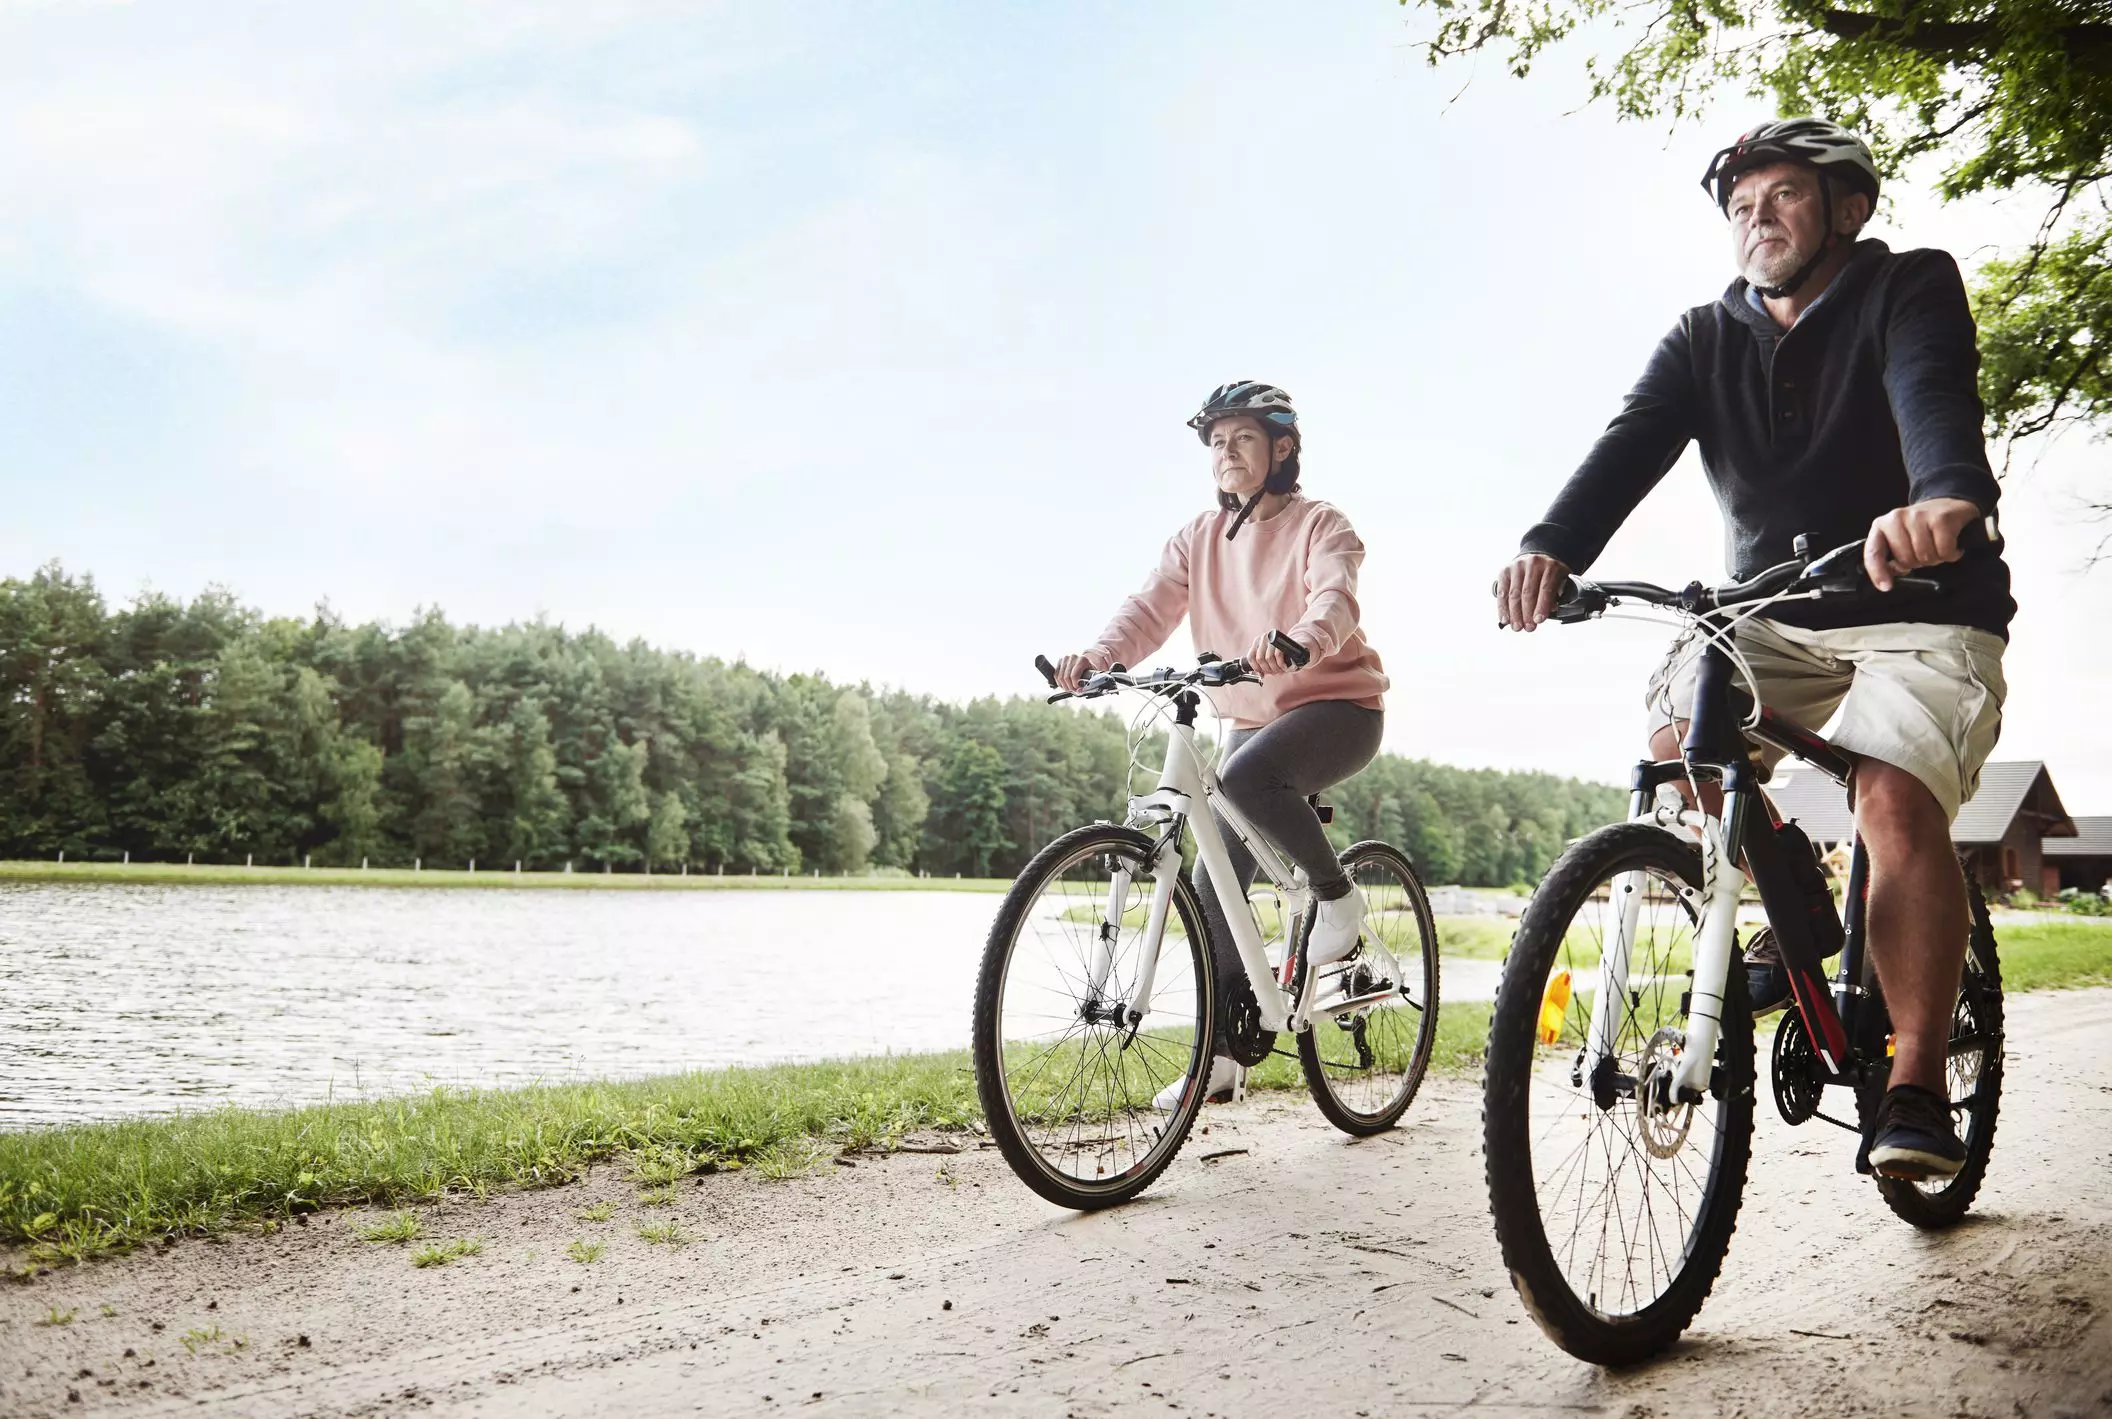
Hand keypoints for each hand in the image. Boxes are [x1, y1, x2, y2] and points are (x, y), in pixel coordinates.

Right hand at [1054, 653, 1098, 692]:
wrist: (1085, 662)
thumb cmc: (1089, 670)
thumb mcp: (1092, 675)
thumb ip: (1088, 682)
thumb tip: (1079, 690)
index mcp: (1082, 660)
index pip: (1074, 675)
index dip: (1074, 685)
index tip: (1077, 689)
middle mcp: (1073, 657)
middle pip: (1066, 677)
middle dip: (1070, 687)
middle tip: (1074, 691)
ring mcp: (1065, 658)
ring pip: (1060, 677)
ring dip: (1064, 686)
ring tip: (1070, 689)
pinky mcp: (1059, 661)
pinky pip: (1056, 675)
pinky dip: (1059, 683)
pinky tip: (1065, 685)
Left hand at [1245, 633, 1291, 676]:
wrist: (1298, 646)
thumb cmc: (1283, 654)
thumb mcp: (1271, 658)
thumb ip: (1264, 665)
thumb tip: (1259, 675)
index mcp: (1258, 641)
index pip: (1251, 656)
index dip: (1256, 667)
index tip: (1262, 673)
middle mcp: (1264, 637)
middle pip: (1260, 659)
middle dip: (1268, 669)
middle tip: (1274, 672)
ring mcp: (1272, 637)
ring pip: (1268, 658)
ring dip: (1275, 668)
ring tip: (1280, 670)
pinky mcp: (1281, 639)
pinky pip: (1278, 654)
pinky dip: (1281, 664)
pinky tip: (1284, 667)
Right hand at [1494, 553, 1569, 631]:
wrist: (1537, 558)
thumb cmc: (1549, 574)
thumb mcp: (1561, 580)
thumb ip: (1558, 595)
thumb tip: (1549, 610)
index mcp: (1550, 566)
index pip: (1546, 588)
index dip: (1542, 605)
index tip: (1539, 620)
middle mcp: (1533, 563)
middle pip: (1528, 592)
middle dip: (1527, 613)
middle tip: (1528, 627)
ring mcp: (1517, 566)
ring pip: (1514, 593)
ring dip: (1514, 613)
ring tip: (1517, 626)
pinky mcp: (1505, 571)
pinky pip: (1502, 592)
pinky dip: (1503, 607)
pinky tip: (1505, 618)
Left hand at [1863, 498, 1979, 591]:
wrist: (1948, 504)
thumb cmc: (1921, 528)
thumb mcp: (1900, 540)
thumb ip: (1891, 557)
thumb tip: (1891, 575)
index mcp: (1881, 526)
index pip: (1873, 553)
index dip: (1878, 572)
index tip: (1886, 587)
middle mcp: (1896, 518)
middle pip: (1906, 559)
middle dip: (1918, 563)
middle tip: (1925, 553)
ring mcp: (1919, 516)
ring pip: (1925, 556)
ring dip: (1935, 559)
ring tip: (1937, 548)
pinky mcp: (1941, 518)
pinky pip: (1944, 551)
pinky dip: (1950, 554)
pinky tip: (1951, 546)